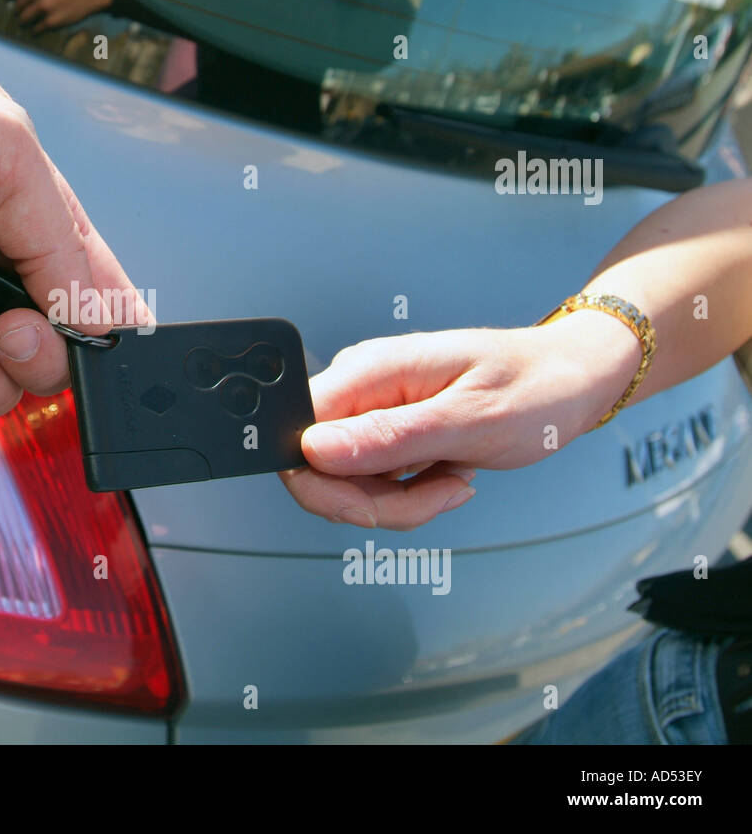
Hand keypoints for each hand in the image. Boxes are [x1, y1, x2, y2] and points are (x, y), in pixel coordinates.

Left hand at [2, 0, 114, 31]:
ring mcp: (45, 7)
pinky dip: (36, 29)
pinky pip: (37, 29)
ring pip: (24, 19)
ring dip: (26, 20)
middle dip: (19, 8)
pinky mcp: (55, 21)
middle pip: (16, 6)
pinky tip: (40, 26)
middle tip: (25, 9)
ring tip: (30, 20)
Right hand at [280, 311, 640, 529]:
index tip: (379, 502)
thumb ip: (391, 436)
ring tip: (453, 480)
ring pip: (345, 483)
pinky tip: (447, 474)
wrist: (574, 377)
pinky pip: (372, 481)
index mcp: (370, 371)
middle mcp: (361, 386)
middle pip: (317, 468)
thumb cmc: (538, 386)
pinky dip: (410, 495)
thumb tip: (316, 450)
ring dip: (399, 501)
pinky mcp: (386, 430)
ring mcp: (372, 409)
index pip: (298, 433)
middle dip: (371, 502)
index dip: (323, 481)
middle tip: (434, 497)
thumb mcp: (472, 419)